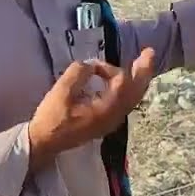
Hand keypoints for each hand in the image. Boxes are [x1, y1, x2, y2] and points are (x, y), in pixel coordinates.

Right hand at [26, 48, 155, 171]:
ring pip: (134, 97)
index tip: (91, 66)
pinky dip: (131, 88)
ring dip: (139, 78)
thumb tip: (90, 65)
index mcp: (107, 109)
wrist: (45, 143)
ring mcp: (113, 120)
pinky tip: (128, 81)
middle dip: (143, 70)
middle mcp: (115, 115)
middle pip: (136, 90)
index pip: (121, 81)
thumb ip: (78, 73)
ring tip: (143, 63)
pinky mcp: (108, 122)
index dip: (108, 68)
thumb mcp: (61, 91)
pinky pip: (127, 102)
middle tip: (149, 52)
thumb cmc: (52, 118)